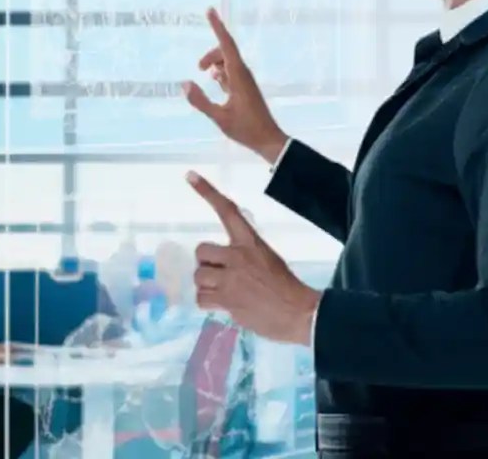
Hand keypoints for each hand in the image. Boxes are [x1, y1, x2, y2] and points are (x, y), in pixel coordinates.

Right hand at [183, 8, 287, 164]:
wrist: (269, 140)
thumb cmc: (246, 130)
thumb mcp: (219, 118)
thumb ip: (200, 101)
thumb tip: (184, 83)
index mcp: (239, 77)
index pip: (226, 45)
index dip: (217, 27)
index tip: (210, 10)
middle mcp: (244, 74)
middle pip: (225, 51)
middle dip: (210, 54)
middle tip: (198, 68)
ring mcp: (246, 81)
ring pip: (228, 61)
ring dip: (215, 63)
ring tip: (204, 73)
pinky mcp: (246, 88)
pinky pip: (232, 72)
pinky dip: (222, 72)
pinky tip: (216, 80)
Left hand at [187, 171, 319, 344]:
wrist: (297, 312)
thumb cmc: (285, 287)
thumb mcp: (268, 259)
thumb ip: (244, 258)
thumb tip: (224, 269)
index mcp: (250, 242)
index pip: (227, 211)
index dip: (207, 192)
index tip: (189, 175)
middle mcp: (237, 256)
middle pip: (201, 251)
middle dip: (206, 264)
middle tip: (219, 274)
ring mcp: (230, 278)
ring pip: (199, 277)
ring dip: (207, 285)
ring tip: (225, 292)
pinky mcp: (226, 299)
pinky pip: (201, 298)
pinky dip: (209, 303)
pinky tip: (223, 305)